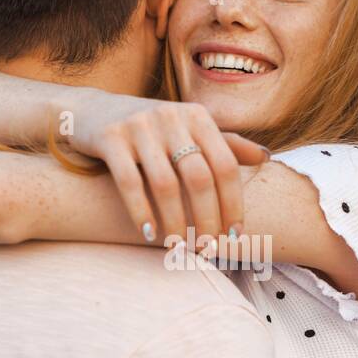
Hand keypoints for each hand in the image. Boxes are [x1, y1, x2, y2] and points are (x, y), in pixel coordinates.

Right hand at [48, 92, 268, 245]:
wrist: (91, 110)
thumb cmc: (150, 129)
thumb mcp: (188, 128)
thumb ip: (225, 143)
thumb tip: (266, 157)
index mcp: (197, 116)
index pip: (225, 165)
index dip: (233, 203)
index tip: (234, 235)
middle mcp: (171, 117)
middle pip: (199, 178)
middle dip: (206, 219)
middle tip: (206, 248)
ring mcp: (139, 126)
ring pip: (165, 184)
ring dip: (175, 222)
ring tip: (178, 247)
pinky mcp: (110, 138)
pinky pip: (129, 182)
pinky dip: (141, 213)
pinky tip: (149, 235)